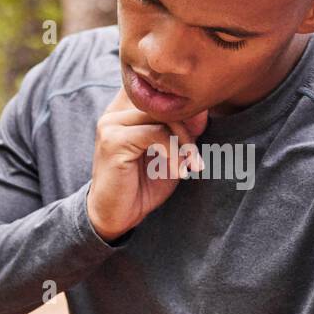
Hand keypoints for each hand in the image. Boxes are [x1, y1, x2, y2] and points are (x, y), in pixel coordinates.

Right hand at [87, 86, 208, 240]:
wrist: (116, 216)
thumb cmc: (142, 186)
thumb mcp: (169, 156)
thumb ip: (180, 134)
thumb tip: (201, 114)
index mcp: (126, 112)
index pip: (160, 96)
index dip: (186, 111)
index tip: (202, 134)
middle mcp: (115, 113)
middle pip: (164, 106)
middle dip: (189, 131)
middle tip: (197, 160)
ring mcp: (112, 124)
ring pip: (161, 117)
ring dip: (184, 142)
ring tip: (191, 166)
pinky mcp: (114, 140)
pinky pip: (155, 134)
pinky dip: (173, 152)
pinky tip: (178, 172)